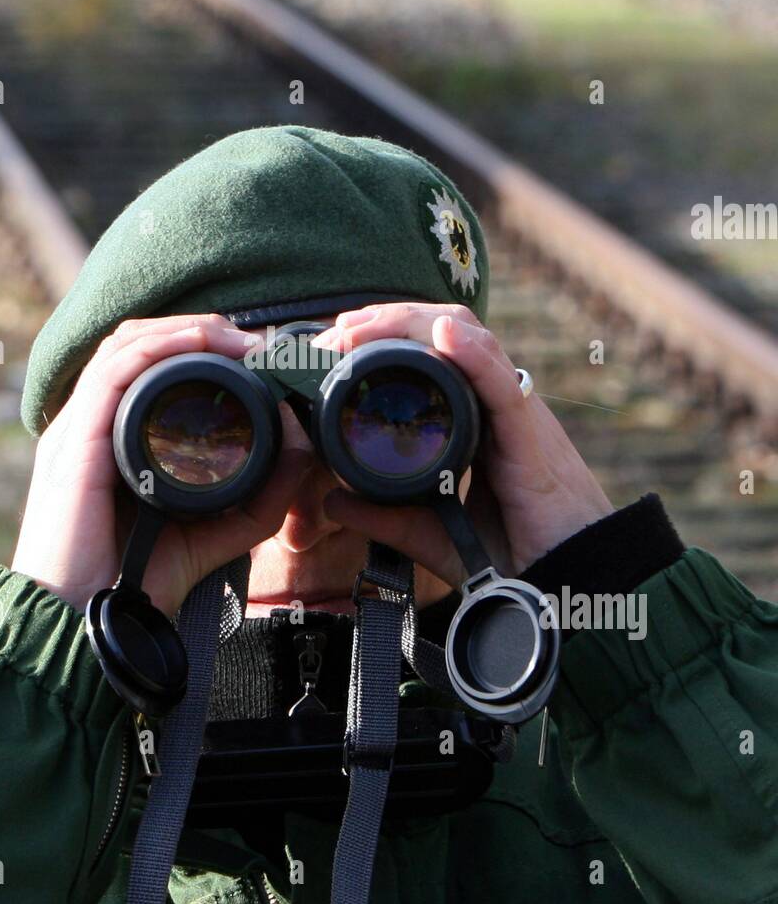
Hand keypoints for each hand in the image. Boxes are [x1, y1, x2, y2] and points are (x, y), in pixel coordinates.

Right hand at [11, 314, 315, 617]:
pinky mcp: (74, 438)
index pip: (150, 365)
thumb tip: (302, 443)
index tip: (257, 355)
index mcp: (115, 436)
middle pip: (139, 343)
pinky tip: (199, 342)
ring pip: (127, 344)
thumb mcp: (222, 525)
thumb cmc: (143, 579)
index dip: (201, 346)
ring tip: (234, 337)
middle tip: (253, 341)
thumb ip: (264, 491)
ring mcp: (78, 426)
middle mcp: (92, 422)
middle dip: (198, 330)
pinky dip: (158, 346)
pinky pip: (113, 371)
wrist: (88, 622)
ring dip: (184, 330)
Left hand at [311, 302, 612, 582]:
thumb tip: (332, 498)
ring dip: (415, 324)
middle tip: (339, 326)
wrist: (570, 584)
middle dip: (390, 319)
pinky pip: (503, 383)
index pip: (432, 353)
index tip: (337, 340)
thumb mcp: (432, 531)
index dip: (386, 335)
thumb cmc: (516, 555)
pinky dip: (473, 353)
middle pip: (447, 331)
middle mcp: (496, 404)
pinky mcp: (532, 435)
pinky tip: (444, 334)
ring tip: (367, 324)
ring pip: (472, 341)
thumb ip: (385, 515)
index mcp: (475, 418)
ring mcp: (516, 414)